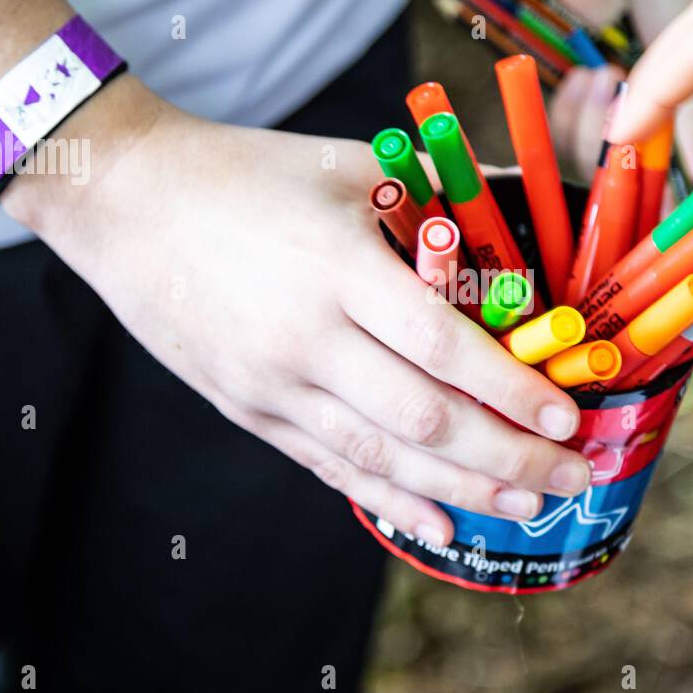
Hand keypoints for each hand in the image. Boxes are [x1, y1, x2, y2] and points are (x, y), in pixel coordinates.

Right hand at [3, 77, 592, 547]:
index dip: (511, 388)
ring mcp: (270, 385)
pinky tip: (439, 524)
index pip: (440, 346)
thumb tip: (523, 199)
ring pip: (380, 457)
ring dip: (462, 488)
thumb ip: (435, 195)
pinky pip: (328, 468)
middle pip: (422, 419)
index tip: (568, 414)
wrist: (122, 202)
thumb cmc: (242, 174)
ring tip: (526, 506)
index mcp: (335, 269)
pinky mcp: (248, 411)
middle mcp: (304, 339)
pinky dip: (388, 500)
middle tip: (570, 476)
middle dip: (508, 456)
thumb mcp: (345, 168)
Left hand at [548, 0, 692, 179]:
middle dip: (624, 159)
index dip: (673, 188)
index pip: (690, 169)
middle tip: (621, 135)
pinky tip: (584, 74)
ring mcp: (619, 99)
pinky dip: (569, 109)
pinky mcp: (578, 83)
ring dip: (592, 123)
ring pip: (596, 156)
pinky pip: (565, 128)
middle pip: (637, 173)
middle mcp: (663, 108)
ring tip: (605, 76)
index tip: (663, 199)